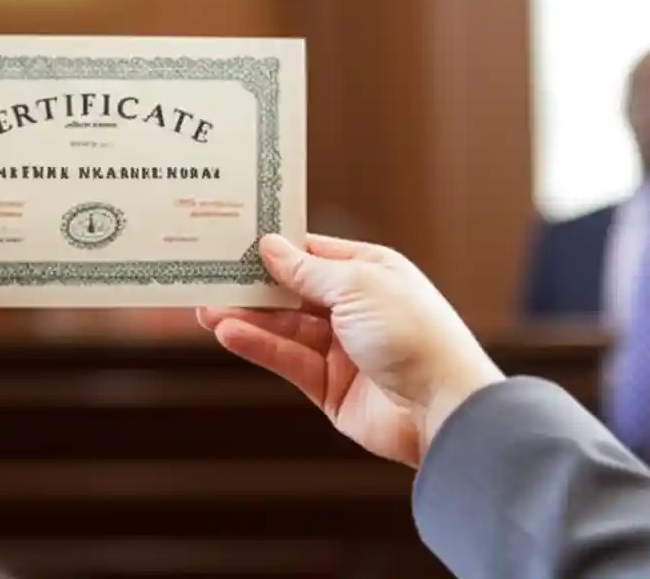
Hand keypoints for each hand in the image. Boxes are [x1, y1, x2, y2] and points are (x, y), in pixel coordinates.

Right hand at [198, 234, 502, 466]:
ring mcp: (342, 348)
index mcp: (371, 273)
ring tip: (206, 308)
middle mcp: (356, 307)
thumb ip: (306, 270)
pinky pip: (287, 360)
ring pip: (284, 327)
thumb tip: (269, 246)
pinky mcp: (329, 386)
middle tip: (208, 277)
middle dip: (252, 286)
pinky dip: (258, 346)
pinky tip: (228, 333)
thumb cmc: (413, 334)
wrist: (443, 408)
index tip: (232, 240)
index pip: (312, 253)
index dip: (274, 247)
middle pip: (292, 292)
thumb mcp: (357, 286)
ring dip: (247, 318)